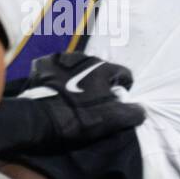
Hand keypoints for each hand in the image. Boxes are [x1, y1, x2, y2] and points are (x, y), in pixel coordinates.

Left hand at [0, 53, 145, 157]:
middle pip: (100, 69)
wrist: (38, 120)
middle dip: (100, 82)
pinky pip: (55, 67)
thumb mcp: (112, 120)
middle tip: (93, 101)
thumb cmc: (78, 118)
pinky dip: (58, 76)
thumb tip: (141, 110)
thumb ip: (132, 113)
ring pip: (78, 66)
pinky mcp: (42, 65)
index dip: (123, 89)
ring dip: (79, 77)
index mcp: (103, 68)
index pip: (124, 74)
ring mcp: (60, 59)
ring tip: (73, 95)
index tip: (116, 102)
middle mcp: (84, 58)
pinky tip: (54, 88)